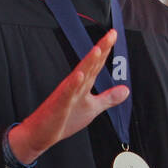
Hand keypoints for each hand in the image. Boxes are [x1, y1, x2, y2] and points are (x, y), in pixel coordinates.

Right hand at [8, 30, 127, 164]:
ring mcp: (66, 94)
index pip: (97, 64)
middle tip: (111, 34)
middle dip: (101, 49)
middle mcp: (75, 85)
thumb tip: (126, 90)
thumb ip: (108, 98)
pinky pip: (66, 94)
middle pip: (90, 64)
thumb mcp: (92, 108)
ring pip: (78, 76)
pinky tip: (79, 76)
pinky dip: (72, 85)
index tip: (114, 34)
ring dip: (87, 63)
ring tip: (98, 49)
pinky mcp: (58, 105)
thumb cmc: (64, 119)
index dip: (106, 49)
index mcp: (83, 84)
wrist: (41, 134)